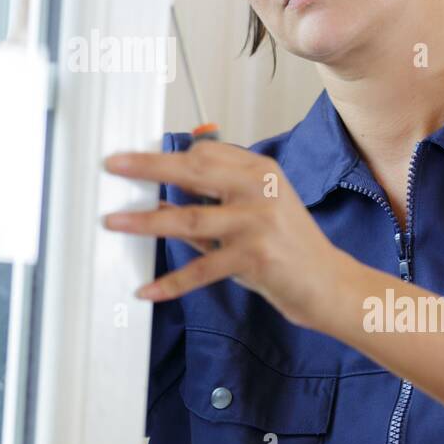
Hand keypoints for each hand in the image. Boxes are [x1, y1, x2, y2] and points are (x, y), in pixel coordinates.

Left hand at [101, 140, 350, 329]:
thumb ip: (208, 207)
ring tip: (114, 222)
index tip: (135, 159)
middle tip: (113, 165)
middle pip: (193, 171)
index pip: (205, 153)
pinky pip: (202, 269)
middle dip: (148, 167)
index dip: (168, 156)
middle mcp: (259, 189)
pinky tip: (148, 290)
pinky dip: (172, 282)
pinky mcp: (255, 257)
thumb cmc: (289, 248)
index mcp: (260, 170)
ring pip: (190, 218)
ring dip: (147, 222)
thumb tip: (158, 202)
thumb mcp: (254, 215)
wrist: (330, 284)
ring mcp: (258, 222)